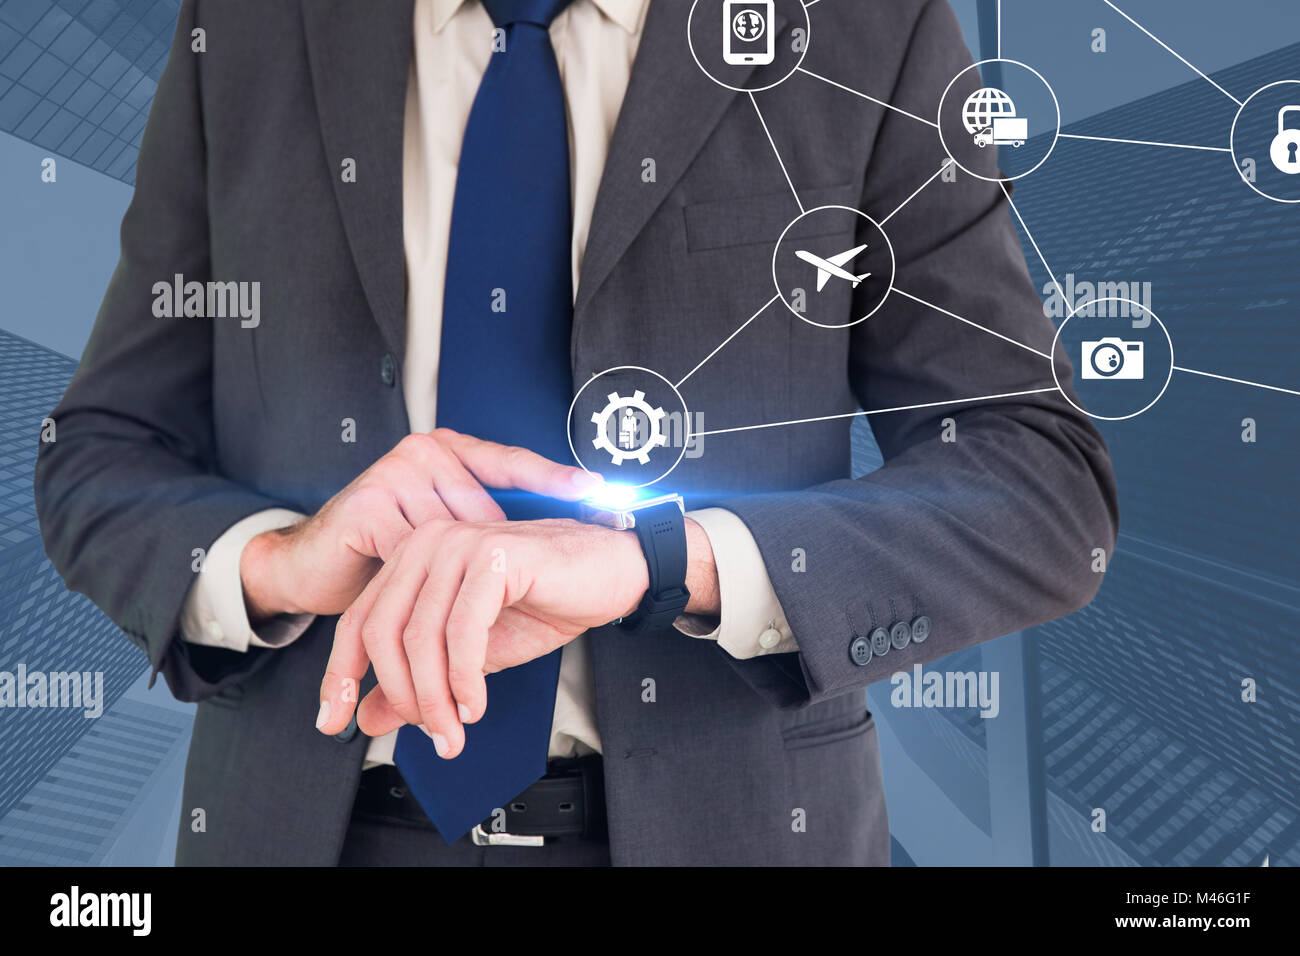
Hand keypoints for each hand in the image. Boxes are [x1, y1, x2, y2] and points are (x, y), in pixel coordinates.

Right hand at [239, 429, 601, 619]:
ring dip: (469, 596)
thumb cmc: (382, 555)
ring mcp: (395, 476)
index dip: (555, 479)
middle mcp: (426, 455)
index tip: (598, 491)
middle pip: (485, 518)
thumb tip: (552, 538)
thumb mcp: (444, 545)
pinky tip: (445, 629)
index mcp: (451, 453)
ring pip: (453, 548)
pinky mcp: (369, 509)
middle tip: (543, 593)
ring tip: (496, 622)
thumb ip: (486, 542)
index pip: (513, 464)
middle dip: (506, 565)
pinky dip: (432, 603)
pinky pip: (415, 564)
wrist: (309, 565)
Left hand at [315, 517, 652, 753]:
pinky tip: (477, 702)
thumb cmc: (547, 602)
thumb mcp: (472, 654)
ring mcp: (462, 544)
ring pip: (422, 637)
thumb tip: (367, 718)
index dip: (341, 675)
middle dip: (401, 697)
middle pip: (384, 632)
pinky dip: (466, 677)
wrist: (614, 572)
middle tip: (431, 737)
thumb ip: (420, 680)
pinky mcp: (496, 556)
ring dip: (436, 697)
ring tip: (455, 731)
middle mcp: (430, 543)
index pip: (360, 620)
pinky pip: (464, 630)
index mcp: (415, 558)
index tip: (332, 721)